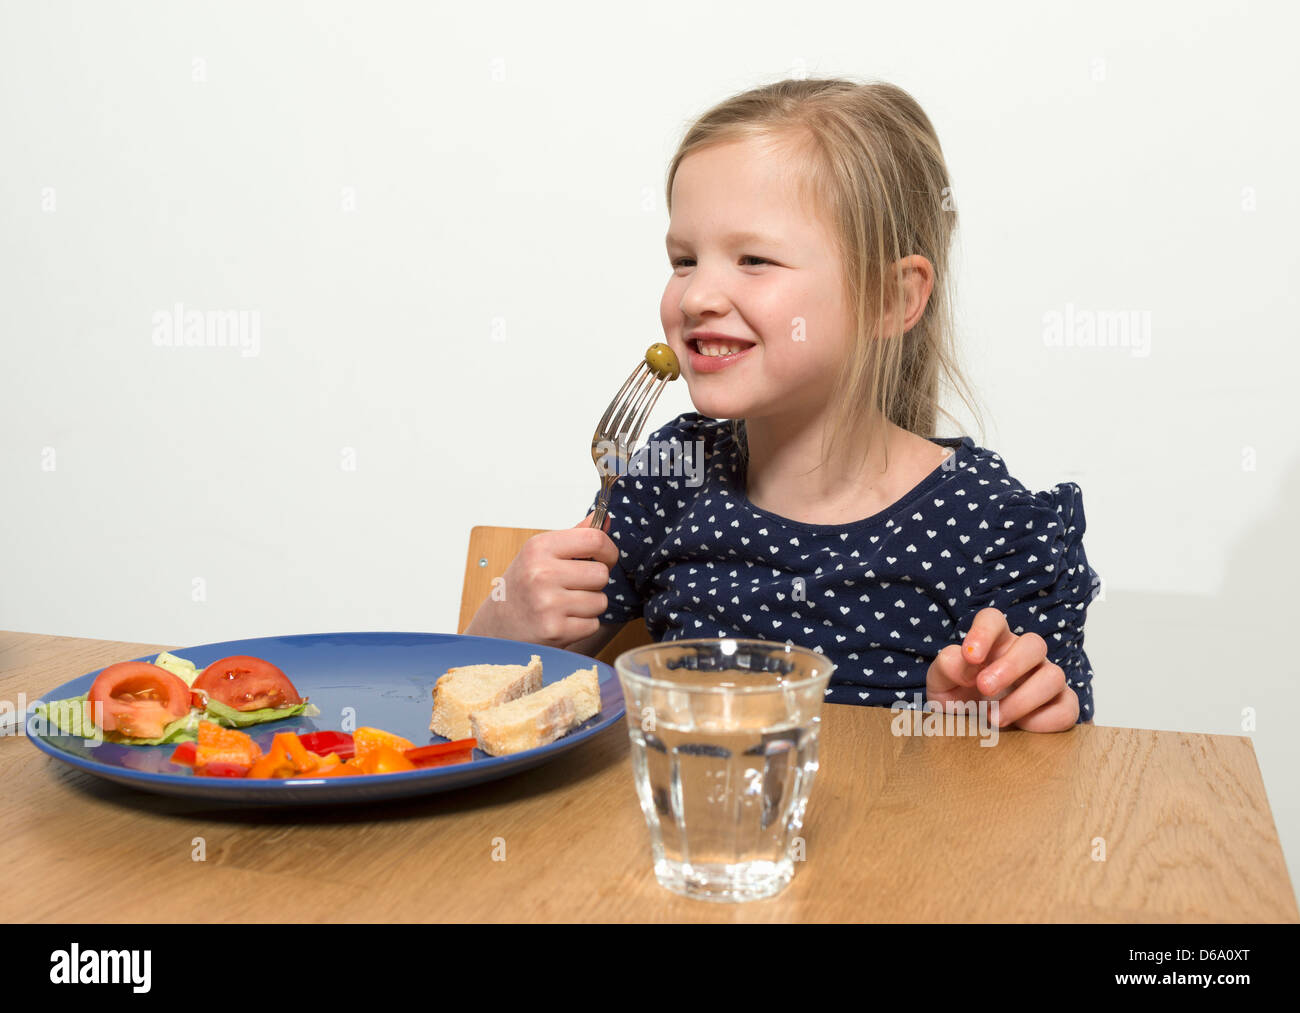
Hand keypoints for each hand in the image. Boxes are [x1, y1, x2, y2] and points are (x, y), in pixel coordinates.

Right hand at [463, 511, 617, 649]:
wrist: (497, 623)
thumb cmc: (523, 585)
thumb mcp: (542, 553)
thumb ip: (576, 535)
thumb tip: (607, 519)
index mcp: (539, 547)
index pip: (595, 539)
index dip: (609, 551)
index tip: (605, 558)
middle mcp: (541, 573)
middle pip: (601, 574)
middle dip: (595, 583)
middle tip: (575, 586)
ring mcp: (547, 603)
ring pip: (600, 601)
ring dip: (590, 605)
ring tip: (567, 604)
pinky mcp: (553, 630)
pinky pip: (592, 624)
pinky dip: (583, 625)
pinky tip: (563, 620)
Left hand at [925, 607, 1078, 731]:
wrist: (974, 729)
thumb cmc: (959, 697)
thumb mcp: (940, 685)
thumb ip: (945, 667)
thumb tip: (960, 659)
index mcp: (993, 642)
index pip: (993, 620)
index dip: (984, 632)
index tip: (970, 656)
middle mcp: (1024, 655)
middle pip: (1033, 643)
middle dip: (1010, 667)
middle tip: (984, 688)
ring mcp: (1046, 678)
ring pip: (1054, 675)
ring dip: (1024, 698)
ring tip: (995, 718)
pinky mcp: (1060, 705)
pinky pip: (1068, 707)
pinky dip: (1045, 720)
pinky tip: (1020, 728)